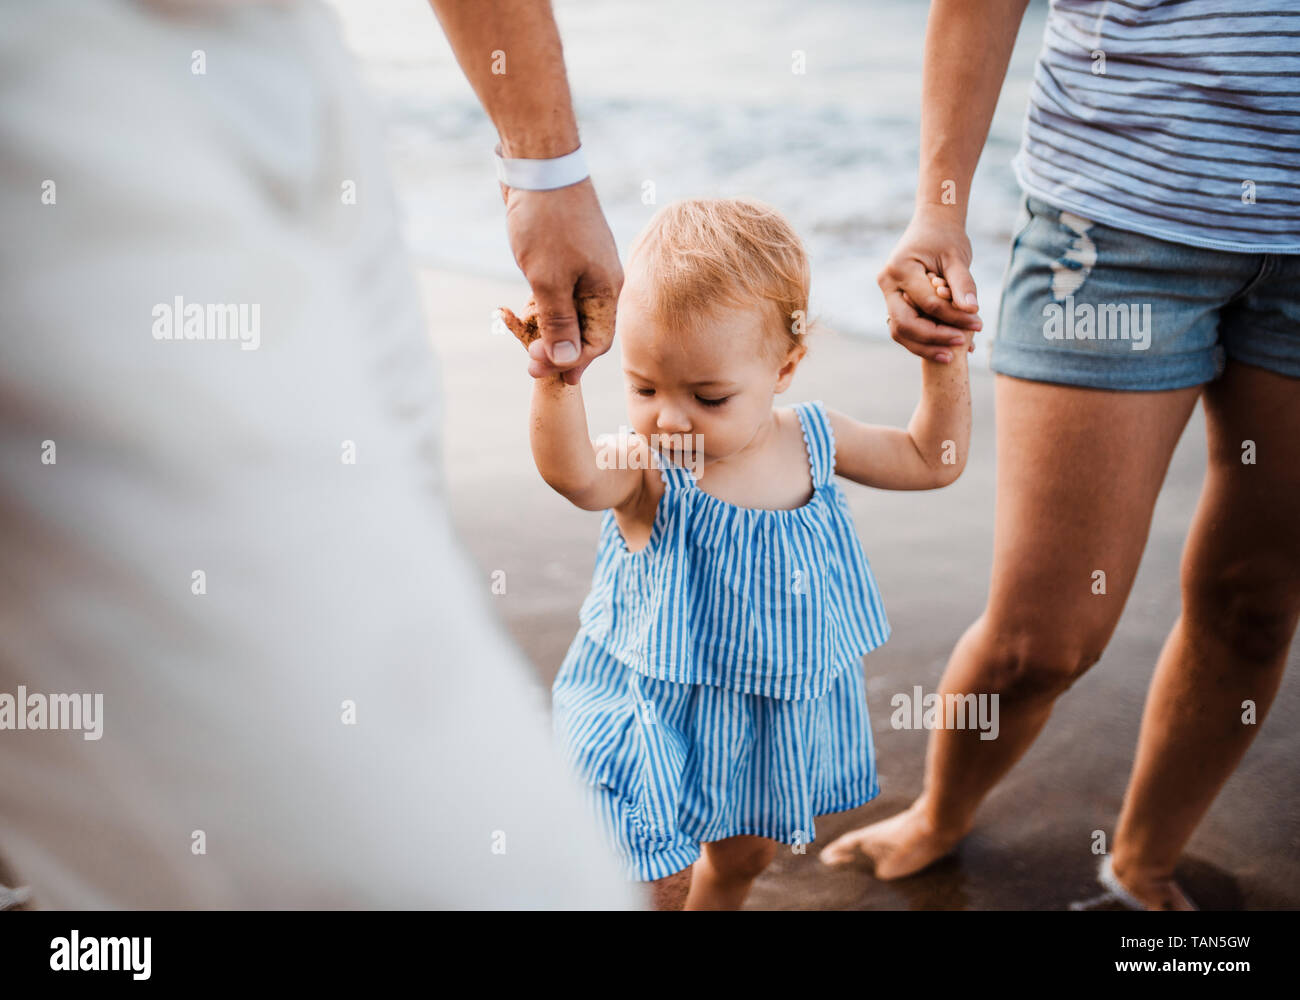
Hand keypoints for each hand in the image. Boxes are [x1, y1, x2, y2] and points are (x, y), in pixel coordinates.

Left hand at [502, 178, 621, 384]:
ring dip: (550, 329)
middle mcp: (603, 281)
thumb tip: (567, 362)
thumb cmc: (547, 223)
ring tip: (525, 341)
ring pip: (572, 311)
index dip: (572, 363)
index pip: (598, 342)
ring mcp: (587, 267)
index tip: (540, 373)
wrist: (539, 166)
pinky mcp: (570, 255)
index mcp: (607, 289)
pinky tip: (528, 313)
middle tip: (527, 364)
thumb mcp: (548, 281)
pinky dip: (547, 306)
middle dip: (558, 349)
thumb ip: (559, 324)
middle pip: (586, 329)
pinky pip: (563, 292)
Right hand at [878, 208, 982, 361]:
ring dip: (924, 346)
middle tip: (959, 347)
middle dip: (933, 338)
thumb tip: (972, 311)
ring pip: (899, 331)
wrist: (932, 226)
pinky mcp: (894, 303)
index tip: (978, 323)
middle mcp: (887, 284)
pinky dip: (922, 340)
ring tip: (951, 356)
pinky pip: (904, 328)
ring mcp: (887, 295)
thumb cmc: (945, 238)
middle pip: (904, 324)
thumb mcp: (957, 258)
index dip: (953, 317)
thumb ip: (963, 284)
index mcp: (899, 269)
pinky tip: (943, 348)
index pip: (927, 303)